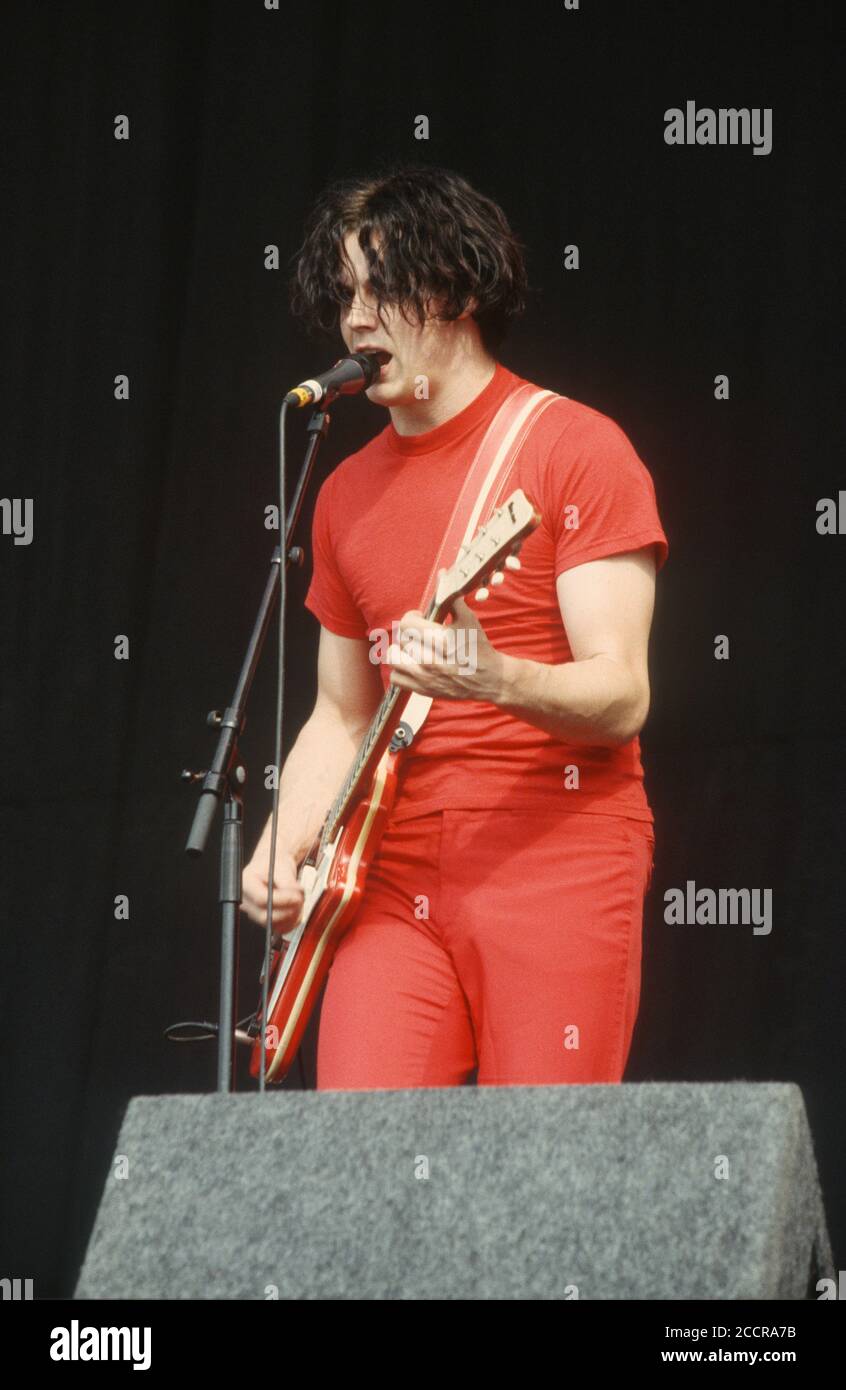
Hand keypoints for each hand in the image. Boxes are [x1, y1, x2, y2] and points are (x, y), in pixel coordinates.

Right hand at [241, 848, 304, 929]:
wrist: (274, 866)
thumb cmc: (274, 864)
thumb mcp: (282, 867)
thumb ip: (288, 884)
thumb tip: (296, 898)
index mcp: (245, 883)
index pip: (261, 899)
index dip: (283, 900)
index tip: (297, 896)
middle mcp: (246, 901)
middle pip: (265, 916)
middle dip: (288, 910)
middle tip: (301, 899)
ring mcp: (254, 913)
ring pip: (274, 924)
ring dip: (292, 917)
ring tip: (300, 902)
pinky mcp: (265, 920)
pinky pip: (279, 928)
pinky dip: (292, 922)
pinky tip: (297, 910)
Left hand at [386, 584, 505, 702]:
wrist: (489, 678)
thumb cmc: (478, 647)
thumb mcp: (468, 619)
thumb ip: (452, 598)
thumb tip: (443, 574)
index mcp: (441, 640)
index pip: (406, 624)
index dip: (411, 617)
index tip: (420, 618)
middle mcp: (430, 660)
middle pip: (400, 639)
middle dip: (409, 633)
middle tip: (419, 633)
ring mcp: (425, 677)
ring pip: (393, 659)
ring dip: (400, 651)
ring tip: (412, 648)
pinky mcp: (423, 690)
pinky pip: (396, 679)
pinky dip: (400, 671)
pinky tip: (412, 664)